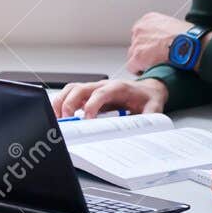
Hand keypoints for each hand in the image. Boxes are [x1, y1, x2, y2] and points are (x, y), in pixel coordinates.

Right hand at [52, 77, 166, 118]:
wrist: (148, 89)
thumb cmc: (147, 97)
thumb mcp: (153, 107)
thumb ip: (149, 116)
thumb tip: (144, 127)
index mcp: (118, 87)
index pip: (99, 93)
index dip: (91, 106)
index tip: (86, 120)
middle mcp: (102, 85)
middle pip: (80, 89)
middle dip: (69, 104)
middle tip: (66, 120)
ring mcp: (94, 87)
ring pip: (71, 89)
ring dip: (62, 102)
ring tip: (58, 119)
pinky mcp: (89, 93)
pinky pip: (71, 93)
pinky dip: (62, 102)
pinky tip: (60, 115)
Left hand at [125, 13, 192, 73]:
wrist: (190, 46)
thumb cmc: (189, 38)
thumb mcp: (175, 25)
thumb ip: (164, 30)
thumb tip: (166, 39)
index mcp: (149, 19)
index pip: (141, 32)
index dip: (148, 43)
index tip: (154, 49)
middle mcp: (140, 28)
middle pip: (136, 44)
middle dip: (144, 52)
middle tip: (156, 59)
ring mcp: (137, 42)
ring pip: (133, 56)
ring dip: (142, 62)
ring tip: (156, 65)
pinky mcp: (137, 56)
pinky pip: (132, 67)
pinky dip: (139, 71)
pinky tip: (151, 71)